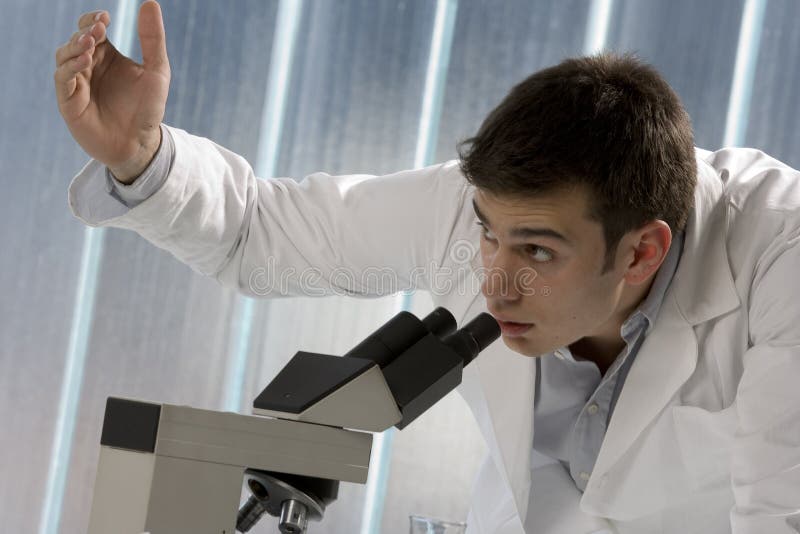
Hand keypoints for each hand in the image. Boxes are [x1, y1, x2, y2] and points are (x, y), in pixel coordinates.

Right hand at [54, 1, 169, 183]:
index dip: (94, 20)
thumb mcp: (157, 70)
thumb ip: (153, 39)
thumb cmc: (149, 108)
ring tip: (92, 42)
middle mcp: (89, 67)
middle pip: (77, 39)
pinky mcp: (69, 102)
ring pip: (64, 55)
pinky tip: (85, 61)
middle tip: (100, 27)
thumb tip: (149, 2)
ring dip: (76, 45)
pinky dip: (71, 67)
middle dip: (86, 30)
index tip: (106, 17)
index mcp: (106, 56)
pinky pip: (63, 79)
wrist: (143, 144)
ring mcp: (77, 84)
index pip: (93, 29)